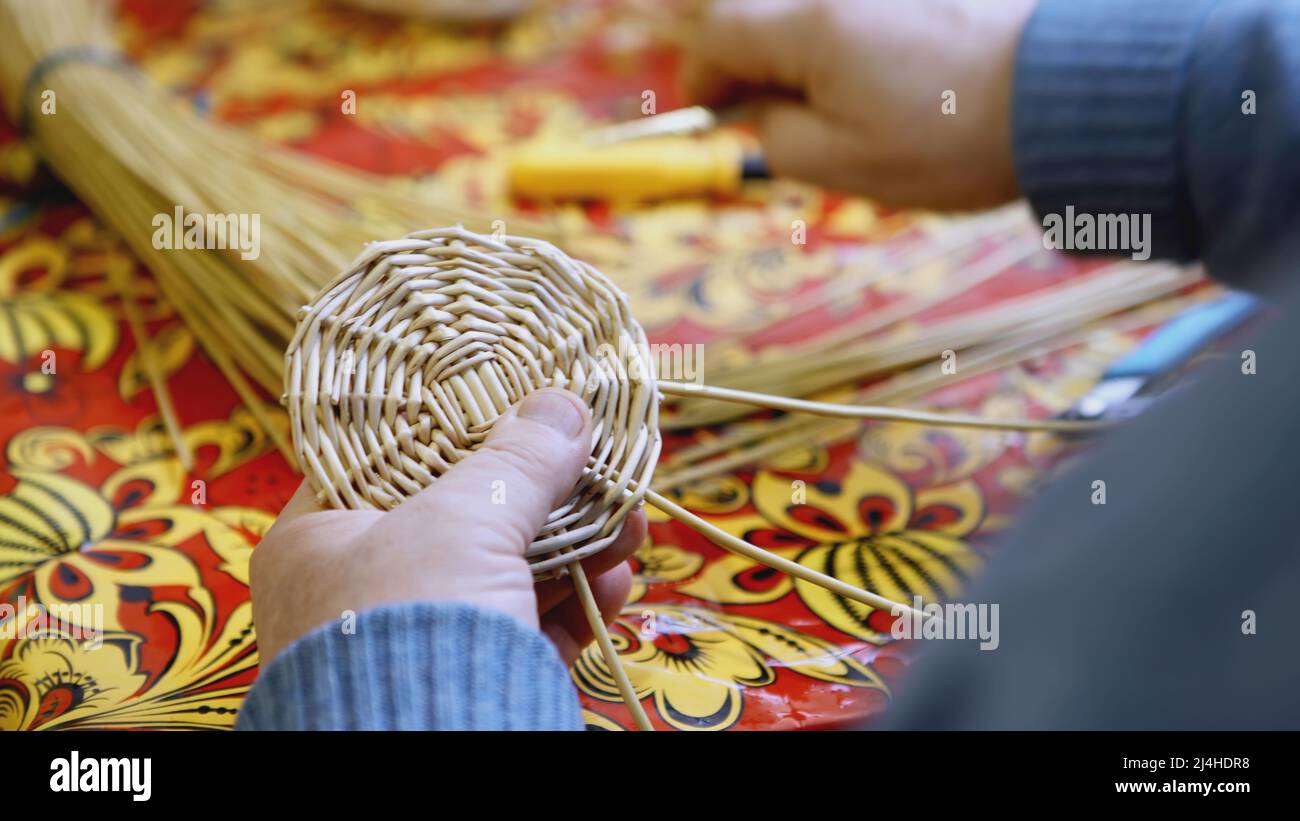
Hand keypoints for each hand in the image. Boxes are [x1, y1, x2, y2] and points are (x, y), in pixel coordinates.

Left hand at [248, 388, 646, 666]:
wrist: (431, 771)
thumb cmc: (411, 627)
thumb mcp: (461, 523)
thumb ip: (515, 462)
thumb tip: (561, 406)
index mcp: (323, 536)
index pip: (388, 455)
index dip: (457, 419)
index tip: (517, 393)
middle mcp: (364, 586)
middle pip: (465, 510)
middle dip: (542, 486)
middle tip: (596, 457)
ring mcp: (422, 635)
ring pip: (508, 569)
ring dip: (577, 540)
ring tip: (629, 516)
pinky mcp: (474, 677)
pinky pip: (530, 625)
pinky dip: (578, 600)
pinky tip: (619, 574)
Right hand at [681, 0, 1037, 209]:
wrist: (1068, 93)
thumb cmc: (952, 138)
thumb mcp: (844, 164)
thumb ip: (775, 136)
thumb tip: (753, 113)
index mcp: (808, 27)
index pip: (718, 31)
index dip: (700, 75)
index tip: (710, 112)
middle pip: (759, 7)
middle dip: (743, 54)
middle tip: (757, 105)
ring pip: (808, 9)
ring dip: (794, 47)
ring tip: (819, 98)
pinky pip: (855, 10)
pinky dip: (841, 37)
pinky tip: (869, 76)